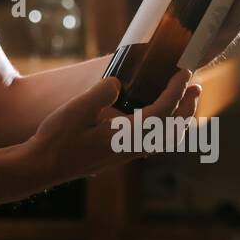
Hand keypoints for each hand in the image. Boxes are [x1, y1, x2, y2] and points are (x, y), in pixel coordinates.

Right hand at [28, 70, 200, 183]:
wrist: (43, 167)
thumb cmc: (57, 140)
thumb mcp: (76, 111)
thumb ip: (100, 95)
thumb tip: (117, 83)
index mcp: (127, 136)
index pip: (162, 112)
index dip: (175, 91)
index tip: (184, 72)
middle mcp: (132, 147)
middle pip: (172, 129)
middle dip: (187, 107)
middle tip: (195, 86)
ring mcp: (126, 153)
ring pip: (165, 139)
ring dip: (178, 119)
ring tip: (184, 101)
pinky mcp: (119, 154)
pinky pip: (153, 141)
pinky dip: (164, 128)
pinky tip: (155, 118)